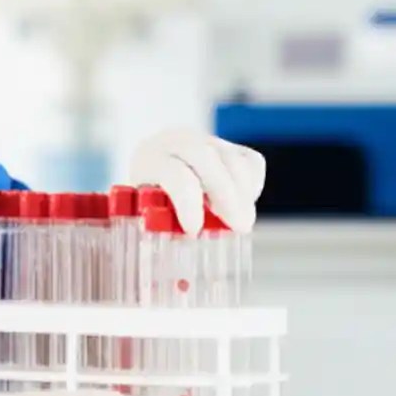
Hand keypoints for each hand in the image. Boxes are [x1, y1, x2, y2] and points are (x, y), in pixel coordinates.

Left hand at [128, 128, 266, 235]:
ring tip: (241, 224)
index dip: (187, 204)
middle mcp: (178, 143)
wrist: (155, 168)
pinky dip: (252, 185)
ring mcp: (207, 141)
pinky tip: (242, 205)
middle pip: (206, 158)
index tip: (194, 232)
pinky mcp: (229, 147)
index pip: (174, 175)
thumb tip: (167, 255)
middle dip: (226, 195)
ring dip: (243, 195)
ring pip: (233, 159)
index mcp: (151, 159)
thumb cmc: (148, 198)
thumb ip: (156, 226)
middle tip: (238, 227)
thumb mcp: (143, 211)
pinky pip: (250, 161)